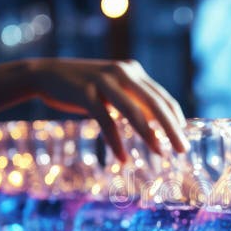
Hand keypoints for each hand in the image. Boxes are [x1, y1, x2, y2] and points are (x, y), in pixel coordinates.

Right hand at [0, 58, 188, 162]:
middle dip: (172, 128)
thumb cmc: (85, 86)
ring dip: (149, 135)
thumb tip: (158, 123)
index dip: (176, 118)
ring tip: (160, 154)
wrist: (46, 73)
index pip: (162, 97)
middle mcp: (122, 73)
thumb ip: (134, 99)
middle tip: (183, 149)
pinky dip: (116, 142)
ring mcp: (104, 82)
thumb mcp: (113, 88)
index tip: (184, 136)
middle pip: (155, 104)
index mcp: (132, 71)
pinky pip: (107, 122)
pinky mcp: (86, 94)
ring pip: (134, 112)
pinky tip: (123, 159)